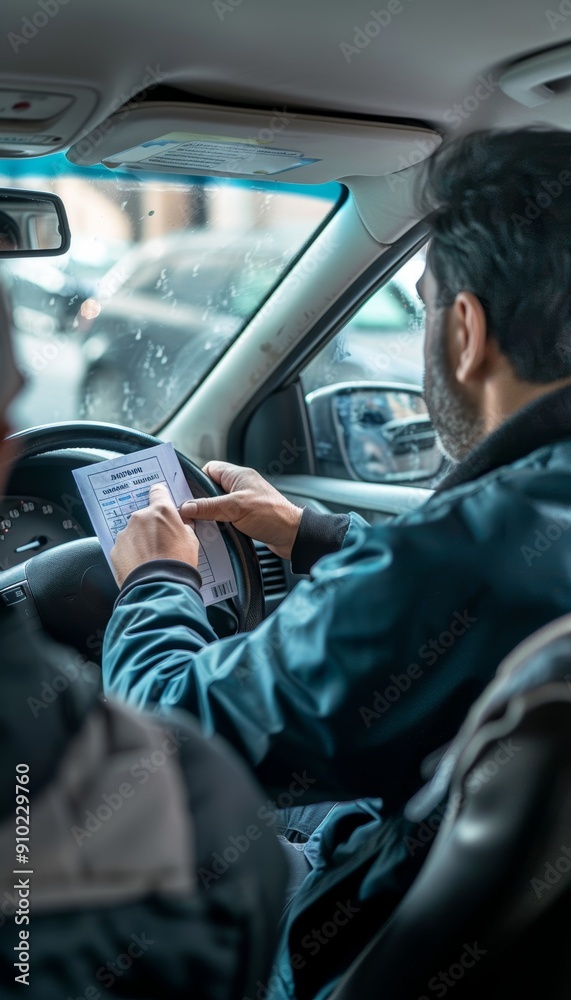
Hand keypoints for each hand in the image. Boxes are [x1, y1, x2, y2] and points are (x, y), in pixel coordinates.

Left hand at [111, 483, 199, 587]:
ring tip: (149, 558)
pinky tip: (139, 565)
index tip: (162, 504)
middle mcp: (140, 517)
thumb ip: (184, 526)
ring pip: (133, 532)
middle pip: (145, 515)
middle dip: (151, 526)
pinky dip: (130, 554)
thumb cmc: (179, 562)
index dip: (161, 497)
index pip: (158, 491)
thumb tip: (182, 523)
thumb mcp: (191, 540)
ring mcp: (125, 533)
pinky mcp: (115, 549)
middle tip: (160, 542)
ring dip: (140, 540)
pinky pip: (124, 547)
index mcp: (161, 511)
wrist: (160, 586)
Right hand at [179, 462, 302, 559]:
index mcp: (238, 475)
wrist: (292, 536)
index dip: (196, 479)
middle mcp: (240, 486)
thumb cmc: (272, 515)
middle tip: (189, 511)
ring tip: (199, 523)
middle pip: (211, 489)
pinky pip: (225, 517)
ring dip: (209, 514)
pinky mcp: (246, 517)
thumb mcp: (235, 508)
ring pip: (217, 505)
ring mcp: (243, 501)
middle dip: (200, 500)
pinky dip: (218, 524)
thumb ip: (209, 506)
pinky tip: (213, 532)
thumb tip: (186, 507)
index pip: (210, 469)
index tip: (185, 493)